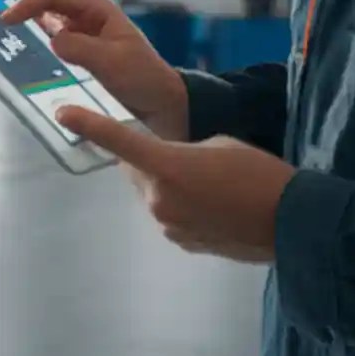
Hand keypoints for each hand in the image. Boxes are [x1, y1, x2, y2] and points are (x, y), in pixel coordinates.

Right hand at [1, 0, 189, 139]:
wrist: (162, 104)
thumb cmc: (144, 78)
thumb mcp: (112, 62)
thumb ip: (81, 48)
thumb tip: (51, 40)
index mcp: (97, 10)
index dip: (27, 4)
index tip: (6, 21)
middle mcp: (86, 18)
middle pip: (45, 7)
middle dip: (22, 14)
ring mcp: (83, 37)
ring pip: (46, 28)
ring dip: (28, 33)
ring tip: (2, 45)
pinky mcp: (80, 56)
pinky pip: (53, 48)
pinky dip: (38, 51)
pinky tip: (24, 63)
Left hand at [58, 105, 295, 262]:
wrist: (291, 223)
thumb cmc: (259, 174)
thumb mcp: (221, 145)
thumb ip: (184, 149)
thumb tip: (171, 165)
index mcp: (168, 166)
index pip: (120, 141)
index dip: (89, 125)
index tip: (63, 113)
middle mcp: (159, 199)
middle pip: (136, 169)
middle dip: (149, 158)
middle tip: (186, 154)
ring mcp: (168, 225)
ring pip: (154, 194)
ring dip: (168, 183)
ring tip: (211, 184)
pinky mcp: (182, 242)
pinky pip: (171, 215)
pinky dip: (182, 205)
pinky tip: (214, 205)